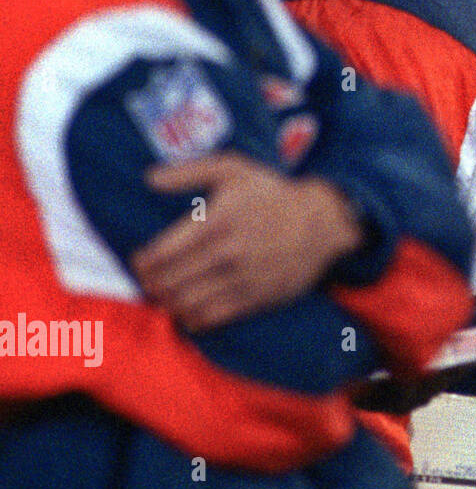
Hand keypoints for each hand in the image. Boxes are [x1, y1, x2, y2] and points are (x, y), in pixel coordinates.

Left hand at [131, 151, 364, 330]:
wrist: (323, 221)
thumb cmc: (274, 193)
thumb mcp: (233, 169)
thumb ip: (188, 172)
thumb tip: (149, 178)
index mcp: (215, 221)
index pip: (160, 253)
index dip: (141, 262)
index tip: (140, 262)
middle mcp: (226, 253)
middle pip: (169, 281)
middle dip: (150, 284)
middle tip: (148, 281)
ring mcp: (241, 279)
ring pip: (186, 302)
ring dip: (168, 302)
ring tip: (166, 296)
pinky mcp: (256, 298)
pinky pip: (212, 317)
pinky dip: (191, 319)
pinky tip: (187, 311)